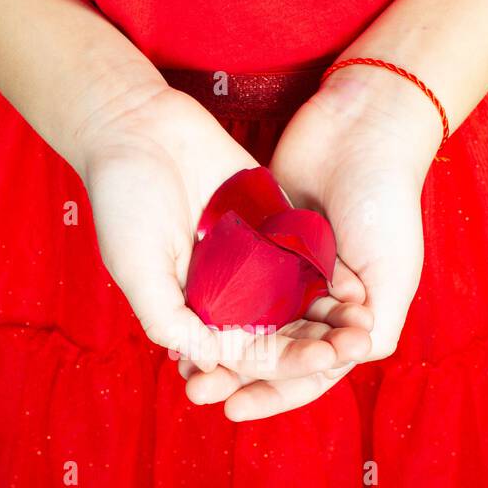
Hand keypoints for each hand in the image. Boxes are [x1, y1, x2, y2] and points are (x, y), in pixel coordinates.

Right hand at [76, 80, 372, 379]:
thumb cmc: (124, 199)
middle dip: (317, 345)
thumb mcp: (136, 266)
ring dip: (331, 316)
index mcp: (195, 312)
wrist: (138, 125)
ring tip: (363, 323)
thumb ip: (168, 317)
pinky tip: (358, 283)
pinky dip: (332, 273)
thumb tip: (210, 363)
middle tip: (354, 348)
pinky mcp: (273, 223)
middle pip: (282, 332)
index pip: (246, 354)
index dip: (283, 363)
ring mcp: (253, 258)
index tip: (321, 361)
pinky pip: (309, 255)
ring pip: (300, 300)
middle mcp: (228, 292)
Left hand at [182, 65, 440, 417]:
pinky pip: (230, 280)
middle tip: (197, 389)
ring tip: (180, 364)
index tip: (234, 408)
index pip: (309, 370)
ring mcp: (288, 268)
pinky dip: (208, 302)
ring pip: (246, 321)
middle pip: (271, 352)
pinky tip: (179, 318)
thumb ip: (379, 325)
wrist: (363, 126)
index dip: (272, 392)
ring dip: (216, 345)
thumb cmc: (387, 199)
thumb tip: (345, 366)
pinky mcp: (262, 237)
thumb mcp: (394, 271)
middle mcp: (318, 299)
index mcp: (354, 316)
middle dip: (234, 375)